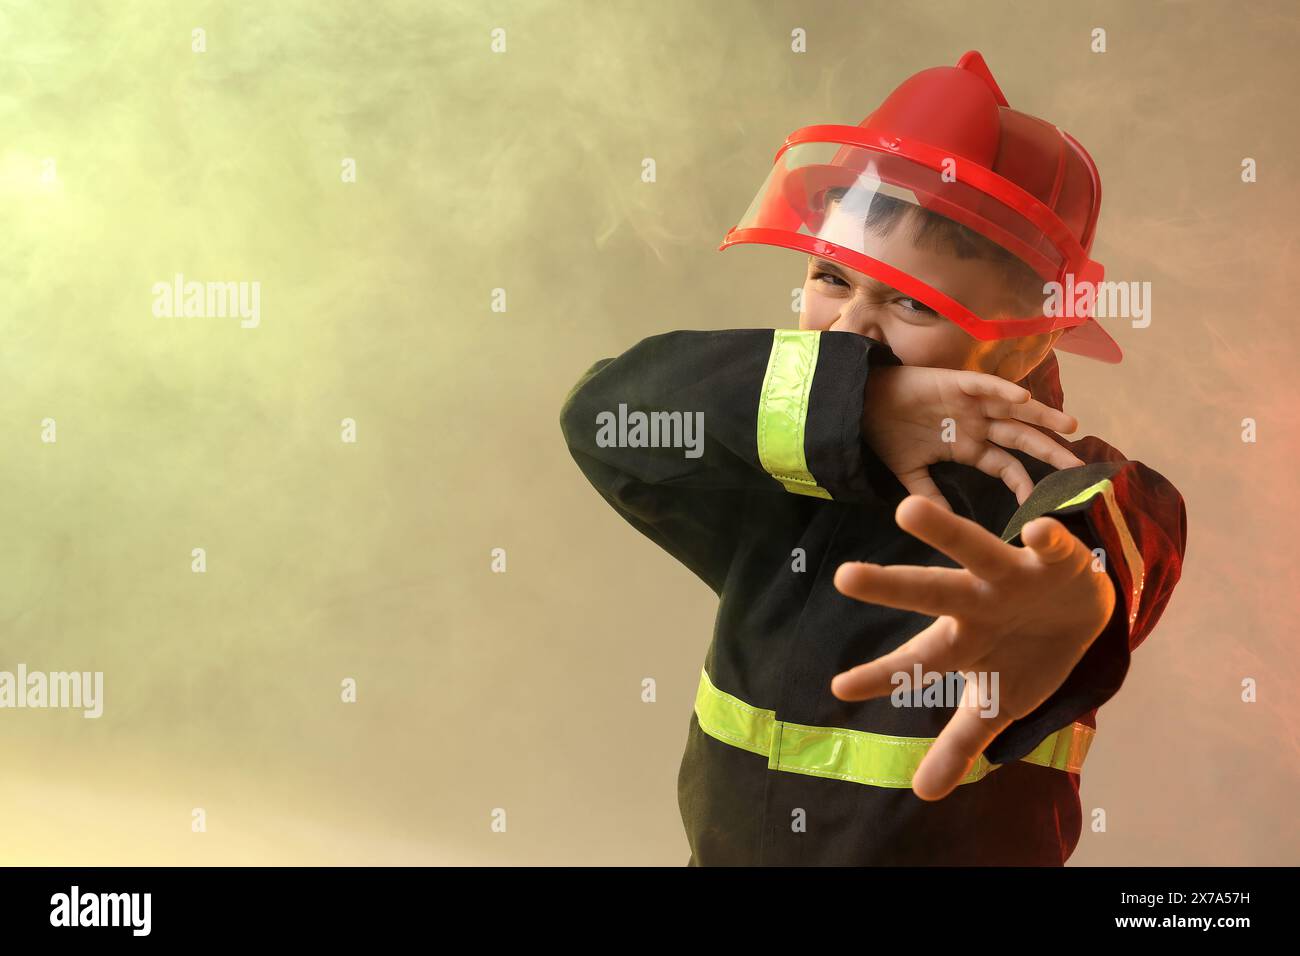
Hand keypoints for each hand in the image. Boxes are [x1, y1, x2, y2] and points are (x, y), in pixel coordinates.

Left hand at [830, 495, 1115, 800]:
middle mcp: (976, 603)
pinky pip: (1052, 546)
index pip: (916, 662)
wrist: (1085, 611)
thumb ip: (959, 745)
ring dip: (946, 531)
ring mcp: (1012, 575)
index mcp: (961, 641)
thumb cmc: (1025, 652)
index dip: (882, 677)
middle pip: (929, 594)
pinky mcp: (1054, 558)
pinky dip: (1048, 539)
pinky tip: (1038, 533)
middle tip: (844, 576)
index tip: (839, 689)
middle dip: (890, 587)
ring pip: (975, 549)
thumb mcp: (996, 705)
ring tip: (909, 511)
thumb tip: (923, 795)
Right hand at [861, 366, 1083, 509]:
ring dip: (1042, 416)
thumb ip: (932, 496)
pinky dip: (1003, 391)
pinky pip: (985, 386)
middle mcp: (977, 425)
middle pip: (1022, 438)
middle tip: (1078, 467)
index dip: (1025, 482)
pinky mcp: (956, 382)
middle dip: (1050, 450)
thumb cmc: (885, 436)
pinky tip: (1024, 400)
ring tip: (1070, 426)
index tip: (1042, 501)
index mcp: (969, 448)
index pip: (1007, 466)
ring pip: (1015, 410)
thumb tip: (946, 527)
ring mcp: (970, 403)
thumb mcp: (910, 474)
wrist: (860, 407)